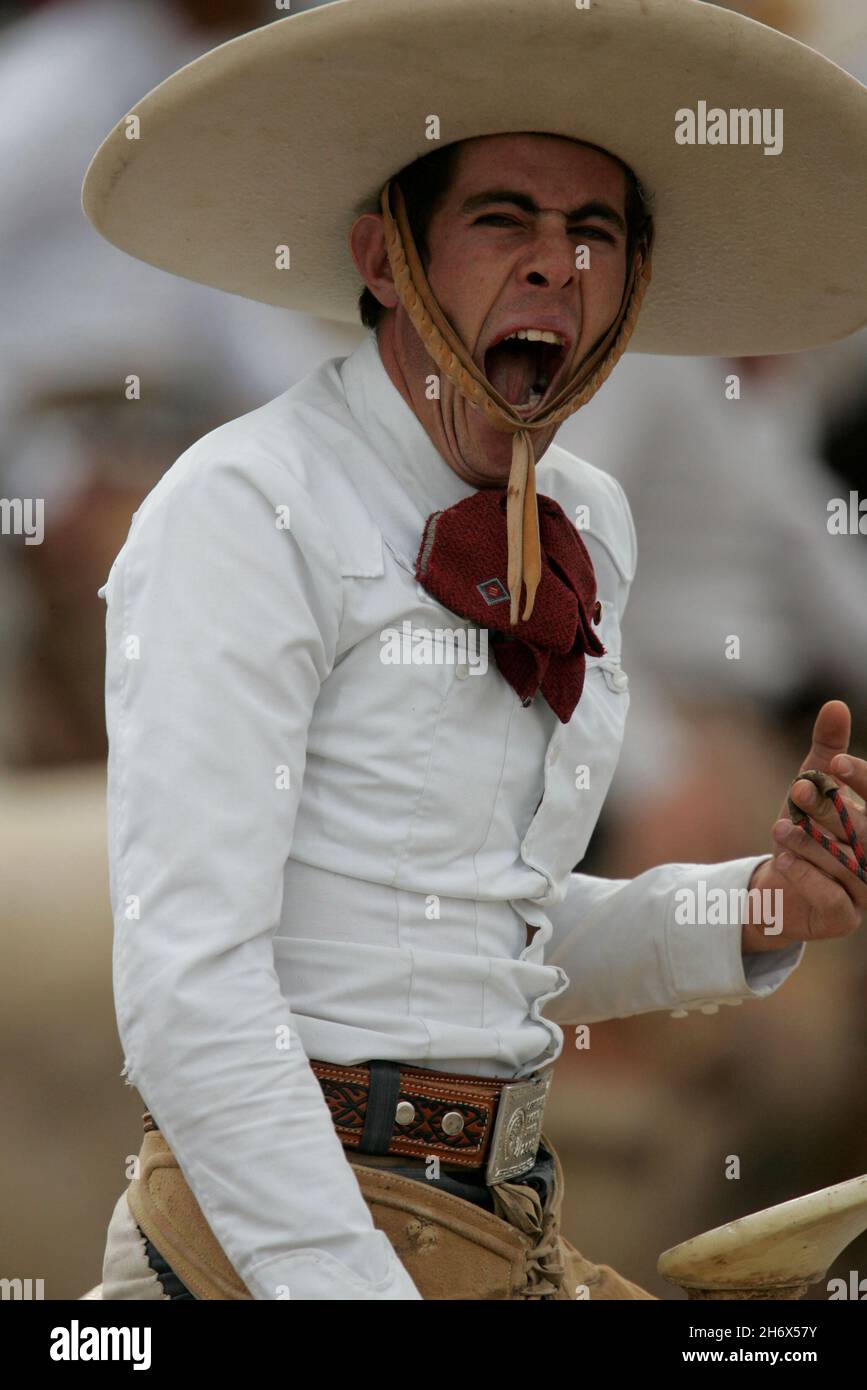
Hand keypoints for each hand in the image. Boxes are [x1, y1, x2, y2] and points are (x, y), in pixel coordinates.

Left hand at [742, 700, 866, 953]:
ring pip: (848, 864)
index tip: (832, 764)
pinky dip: (807, 877)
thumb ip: (826, 750)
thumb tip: (835, 704)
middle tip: (797, 792)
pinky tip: (783, 860)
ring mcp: (866, 891)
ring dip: (811, 843)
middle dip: (831, 809)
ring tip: (779, 828)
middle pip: (865, 831)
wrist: (776, 888)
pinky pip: (833, 897)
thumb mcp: (810, 788)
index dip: (862, 780)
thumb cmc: (802, 832)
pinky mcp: (845, 917)